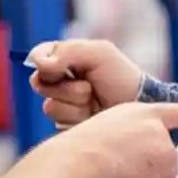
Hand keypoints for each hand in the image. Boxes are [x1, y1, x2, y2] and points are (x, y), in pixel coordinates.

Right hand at [28, 39, 145, 127]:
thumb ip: (68, 52)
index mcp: (68, 59)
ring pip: (49, 106)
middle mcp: (63, 81)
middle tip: (89, 88)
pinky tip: (93, 117)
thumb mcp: (100, 54)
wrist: (139, 111)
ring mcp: (65, 105)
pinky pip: (58, 123)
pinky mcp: (68, 125)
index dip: (44, 63)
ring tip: (95, 104)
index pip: (39, 57)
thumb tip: (37, 63)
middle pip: (40, 83)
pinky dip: (77, 119)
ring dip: (75, 105)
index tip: (59, 69)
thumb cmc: (123, 79)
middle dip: (66, 88)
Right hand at [56, 101, 177, 177]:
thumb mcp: (101, 143)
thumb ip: (124, 149)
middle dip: (164, 165)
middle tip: (145, 173)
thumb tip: (133, 172)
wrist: (78, 160)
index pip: (170, 112)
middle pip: (171, 148)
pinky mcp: (168, 156)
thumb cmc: (77, 157)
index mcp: (131, 112)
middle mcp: (150, 118)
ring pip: (161, 173)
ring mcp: (161, 137)